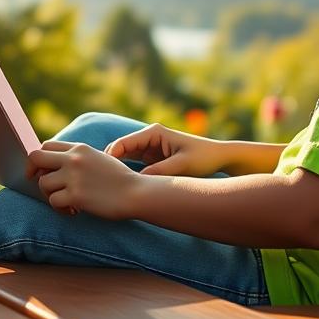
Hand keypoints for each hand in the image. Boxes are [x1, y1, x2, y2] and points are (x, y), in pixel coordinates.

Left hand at [26, 141, 140, 219]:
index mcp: (79, 148)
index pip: (46, 145)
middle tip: (41, 184)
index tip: (43, 170)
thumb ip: (77, 158)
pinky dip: (60, 209)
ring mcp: (74, 177)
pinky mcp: (76, 196)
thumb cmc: (119, 179)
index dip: (40, 159)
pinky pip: (53, 202)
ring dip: (50, 196)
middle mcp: (74, 159)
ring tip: (66, 203)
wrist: (136, 193)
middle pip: (35, 157)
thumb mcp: (98, 158)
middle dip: (32, 172)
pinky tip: (73, 211)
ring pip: (43, 184)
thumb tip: (53, 165)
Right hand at [104, 123, 226, 177]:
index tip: (103, 174)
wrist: (219, 158)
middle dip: (109, 164)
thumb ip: (160, 172)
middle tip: (99, 182)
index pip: (124, 143)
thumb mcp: (182, 165)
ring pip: (124, 158)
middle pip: (120, 150)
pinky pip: (133, 165)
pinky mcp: (152, 158)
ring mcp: (149, 148)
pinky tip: (120, 185)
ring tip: (105, 185)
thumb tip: (139, 183)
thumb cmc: (203, 158)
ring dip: (116, 169)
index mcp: (154, 133)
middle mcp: (149, 138)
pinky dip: (126, 173)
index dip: (110, 157)